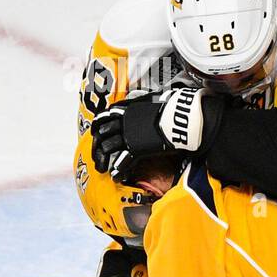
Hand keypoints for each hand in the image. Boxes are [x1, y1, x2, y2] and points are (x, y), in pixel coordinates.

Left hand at [91, 87, 211, 179]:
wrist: (181, 119)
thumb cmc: (171, 110)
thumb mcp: (153, 101)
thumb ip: (145, 103)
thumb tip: (149, 100)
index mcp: (127, 110)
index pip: (103, 117)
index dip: (97, 126)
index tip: (95, 133)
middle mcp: (124, 122)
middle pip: (102, 134)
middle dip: (96, 146)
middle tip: (96, 155)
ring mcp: (128, 136)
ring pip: (107, 148)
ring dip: (103, 159)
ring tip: (102, 168)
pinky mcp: (136, 149)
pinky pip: (122, 162)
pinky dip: (118, 171)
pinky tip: (116, 177)